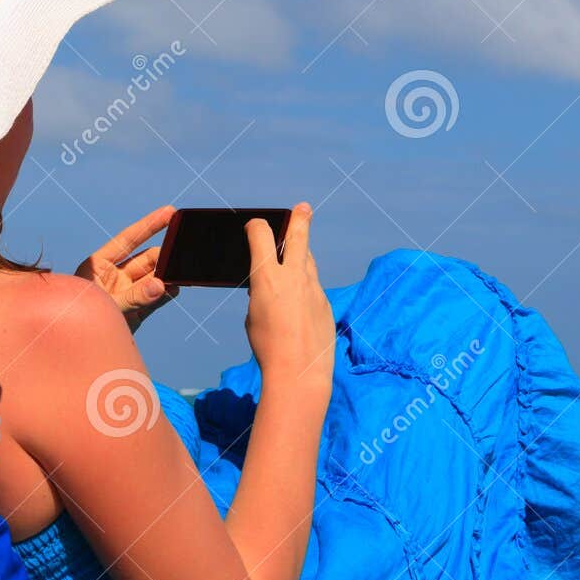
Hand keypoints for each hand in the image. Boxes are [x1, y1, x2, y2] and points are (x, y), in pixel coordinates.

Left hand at [76, 206, 178, 331]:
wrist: (75, 354)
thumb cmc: (78, 324)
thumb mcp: (106, 307)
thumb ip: (134, 298)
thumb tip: (161, 286)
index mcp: (98, 266)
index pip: (128, 240)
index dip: (149, 225)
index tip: (170, 211)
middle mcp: (114, 276)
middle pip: (146, 259)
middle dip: (164, 256)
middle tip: (182, 253)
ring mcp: (127, 293)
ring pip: (154, 278)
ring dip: (169, 275)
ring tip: (184, 272)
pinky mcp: (137, 311)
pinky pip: (157, 297)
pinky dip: (168, 292)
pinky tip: (177, 288)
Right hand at [244, 203, 333, 404]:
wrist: (300, 371)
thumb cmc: (268, 347)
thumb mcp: (253, 315)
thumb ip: (263, 293)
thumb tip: (273, 287)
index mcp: (267, 277)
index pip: (261, 234)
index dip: (256, 227)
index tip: (255, 228)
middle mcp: (293, 276)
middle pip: (298, 236)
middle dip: (300, 219)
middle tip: (303, 208)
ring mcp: (314, 288)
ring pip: (308, 262)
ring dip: (301, 256)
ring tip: (297, 253)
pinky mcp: (325, 303)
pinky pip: (313, 288)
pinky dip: (306, 289)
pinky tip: (299, 306)